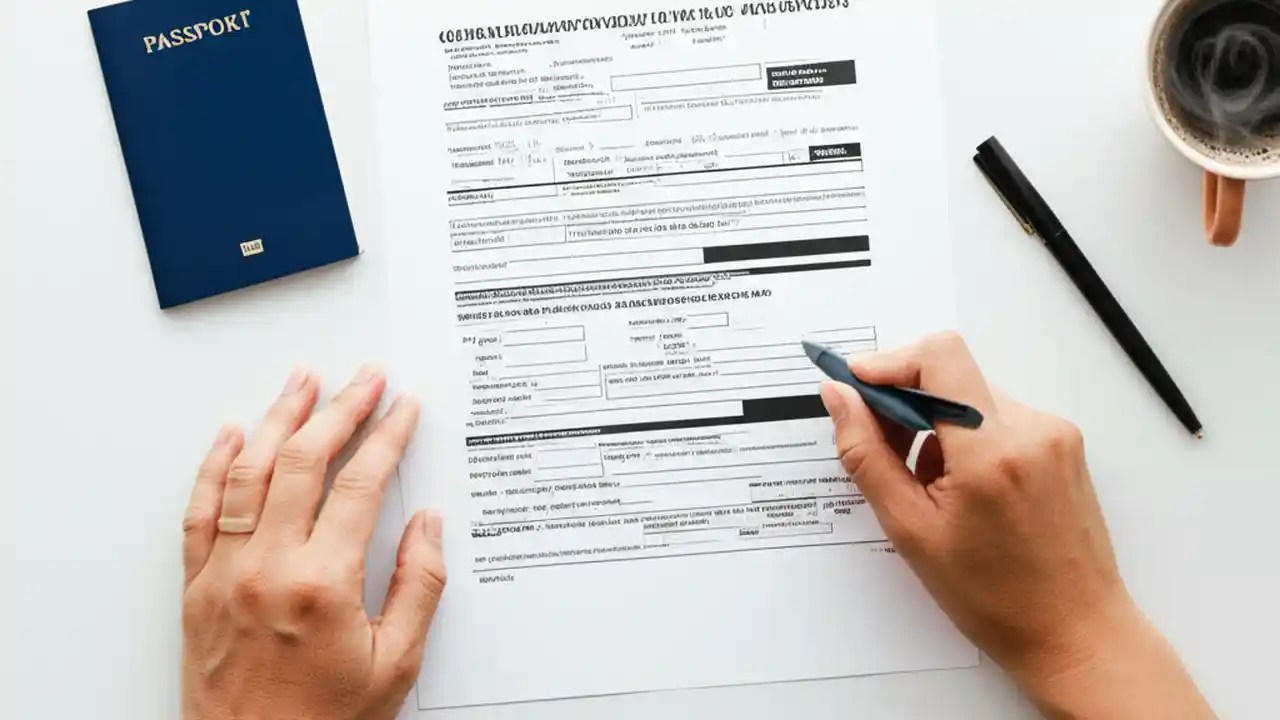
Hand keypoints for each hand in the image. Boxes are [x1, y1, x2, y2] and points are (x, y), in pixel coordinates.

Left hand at [181, 365, 445, 719]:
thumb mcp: (395, 665)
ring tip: (302, 382)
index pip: (359, 485)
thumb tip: (427, 526)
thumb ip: (418, 588)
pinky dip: (215, 464)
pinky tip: (231, 435)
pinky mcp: (196, 588)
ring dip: (279, 418)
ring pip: (249, 472)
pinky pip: (200, 510)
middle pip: (303, 462)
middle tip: (363, 378)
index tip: (402, 408)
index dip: (386, 436)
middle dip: (339, 410)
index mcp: (321, 584)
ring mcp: (224, 573)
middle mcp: (267, 568)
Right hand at [820, 333, 1211, 718]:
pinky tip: (962, 489)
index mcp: (992, 451)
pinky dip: (967, 439)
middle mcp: (1032, 430)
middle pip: (951, 376)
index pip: (938, 358)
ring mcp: (1055, 434)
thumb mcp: (911, 530)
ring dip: (936, 427)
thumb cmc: (996, 598)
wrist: (1075, 633)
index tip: (857, 387)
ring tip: (929, 487)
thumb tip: (839, 398)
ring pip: (972, 397)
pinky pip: (999, 418)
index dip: (888, 363)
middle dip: (905, 402)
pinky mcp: (1064, 444)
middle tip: (881, 447)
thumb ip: (867, 455)